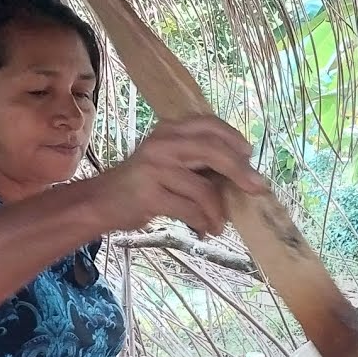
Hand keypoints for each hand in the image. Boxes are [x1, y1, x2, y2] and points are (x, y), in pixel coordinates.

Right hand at [98, 115, 268, 236]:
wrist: (100, 202)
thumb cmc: (142, 184)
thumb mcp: (169, 162)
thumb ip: (198, 161)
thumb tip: (241, 175)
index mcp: (170, 130)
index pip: (209, 125)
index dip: (233, 138)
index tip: (248, 155)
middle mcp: (163, 144)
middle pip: (212, 151)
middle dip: (240, 171)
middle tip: (257, 188)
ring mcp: (154, 168)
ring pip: (203, 189)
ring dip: (219, 211)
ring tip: (220, 225)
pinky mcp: (149, 195)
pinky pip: (189, 210)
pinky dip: (203, 223)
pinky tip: (205, 231)